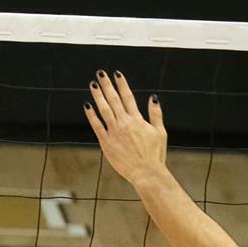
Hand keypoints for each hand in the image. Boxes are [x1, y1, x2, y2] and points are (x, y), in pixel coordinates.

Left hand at [85, 70, 167, 186]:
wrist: (146, 172)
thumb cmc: (155, 154)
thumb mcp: (160, 132)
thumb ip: (156, 114)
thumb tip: (153, 98)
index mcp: (138, 120)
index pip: (128, 97)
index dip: (122, 84)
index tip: (117, 74)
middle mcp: (125, 123)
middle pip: (114, 100)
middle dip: (107, 86)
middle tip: (100, 74)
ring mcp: (114, 132)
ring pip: (104, 110)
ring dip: (98, 96)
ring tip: (93, 85)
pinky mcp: (106, 142)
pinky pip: (97, 126)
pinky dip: (91, 115)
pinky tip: (87, 106)